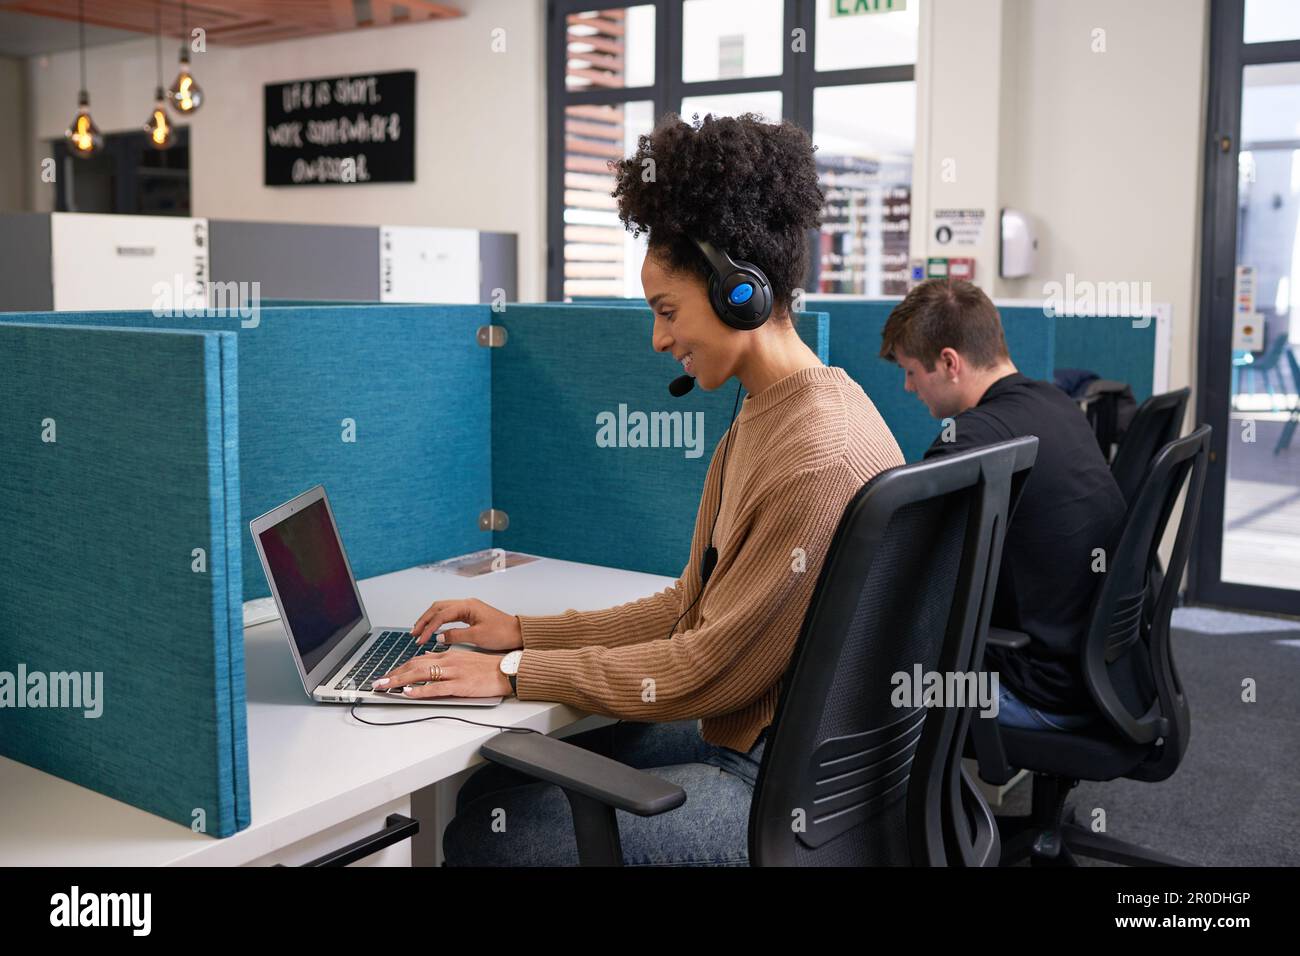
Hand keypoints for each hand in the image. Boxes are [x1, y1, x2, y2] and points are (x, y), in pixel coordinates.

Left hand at [372, 650, 512, 698]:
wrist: (508, 670)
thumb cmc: (488, 667)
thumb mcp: (464, 659)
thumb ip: (445, 660)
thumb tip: (427, 661)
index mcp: (448, 655)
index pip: (418, 660)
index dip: (400, 667)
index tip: (388, 675)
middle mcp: (448, 661)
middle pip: (414, 665)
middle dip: (394, 674)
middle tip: (378, 682)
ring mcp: (453, 673)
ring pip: (421, 674)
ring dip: (400, 681)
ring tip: (385, 686)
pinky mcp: (460, 685)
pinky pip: (436, 687)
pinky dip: (421, 690)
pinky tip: (409, 693)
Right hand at [411, 598, 522, 650]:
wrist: (518, 633)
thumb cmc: (502, 633)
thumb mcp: (477, 637)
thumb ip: (456, 635)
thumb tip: (438, 637)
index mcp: (467, 606)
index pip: (441, 615)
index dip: (428, 627)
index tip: (420, 639)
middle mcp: (466, 603)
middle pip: (438, 608)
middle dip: (424, 620)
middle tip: (413, 633)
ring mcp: (468, 608)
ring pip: (442, 609)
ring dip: (430, 619)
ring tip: (419, 631)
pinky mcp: (471, 614)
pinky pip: (449, 614)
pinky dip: (439, 620)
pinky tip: (434, 629)